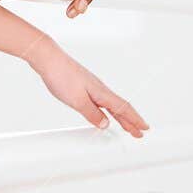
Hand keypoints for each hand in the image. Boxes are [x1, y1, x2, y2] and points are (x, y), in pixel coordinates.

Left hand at [26, 41, 147, 136]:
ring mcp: (92, 87)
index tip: (144, 128)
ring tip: (126, 127)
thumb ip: (92, 114)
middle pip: (120, 107)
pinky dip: (108, 111)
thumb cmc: (62, 75)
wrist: (48, 59)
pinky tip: (104, 114)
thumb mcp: (77, 101)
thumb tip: (105, 124)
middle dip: (131, 121)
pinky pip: (101, 102)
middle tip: (139, 132)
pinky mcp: (84, 87)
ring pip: (111, 105)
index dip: (134, 120)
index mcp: (101, 92)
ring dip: (120, 117)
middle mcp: (100, 89)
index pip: (123, 108)